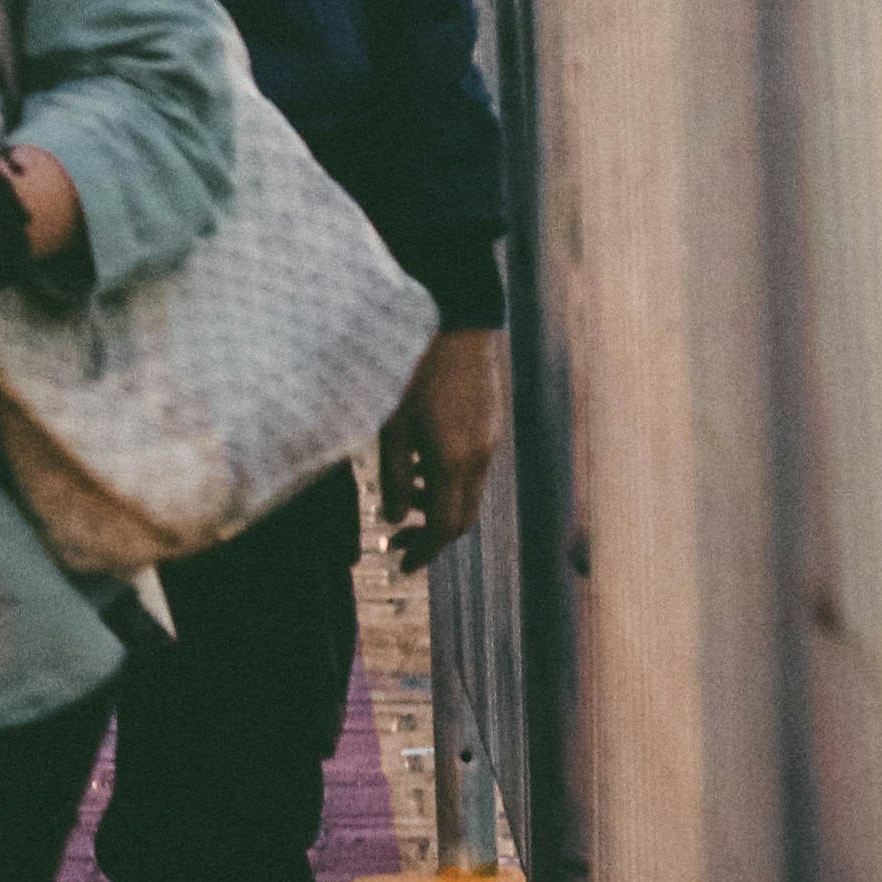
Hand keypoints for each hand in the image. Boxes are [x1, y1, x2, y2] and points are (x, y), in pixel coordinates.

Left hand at [376, 326, 503, 569]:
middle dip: (431, 536)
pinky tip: (420, 464)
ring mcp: (490, 437)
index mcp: (455, 461)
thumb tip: (395, 519)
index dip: (425, 551)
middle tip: (396, 543)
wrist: (456, 317)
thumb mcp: (392, 422)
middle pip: (463, 516)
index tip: (402, 565)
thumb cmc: (412, 367)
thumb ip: (395, 475)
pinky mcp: (490, 420)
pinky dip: (448, 478)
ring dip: (438, 505)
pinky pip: (472, 465)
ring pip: (468, 490)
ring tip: (403, 500)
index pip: (447, 527)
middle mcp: (481, 455)